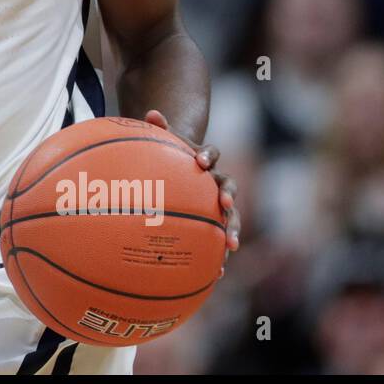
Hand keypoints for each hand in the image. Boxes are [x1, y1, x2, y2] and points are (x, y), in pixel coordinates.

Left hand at [143, 110, 239, 266]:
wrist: (187, 169)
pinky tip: (218, 271)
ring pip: (233, 215)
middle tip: (225, 204)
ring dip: (232, 229)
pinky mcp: (218, 221)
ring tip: (230, 246)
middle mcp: (218, 180)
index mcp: (206, 159)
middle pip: (230, 187)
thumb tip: (151, 112)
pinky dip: (220, 253)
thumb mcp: (168, 142)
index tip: (199, 162)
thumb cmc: (174, 156)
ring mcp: (222, 202)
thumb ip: (162, 128)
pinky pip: (221, 237)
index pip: (212, 154)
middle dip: (229, 196)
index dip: (207, 156)